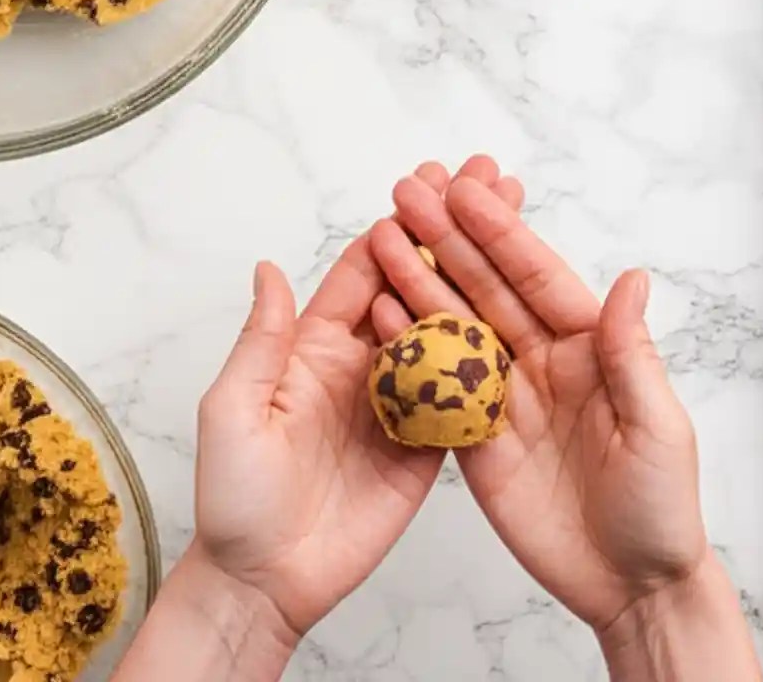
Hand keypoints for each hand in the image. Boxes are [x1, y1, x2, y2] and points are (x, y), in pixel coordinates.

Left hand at [192, 158, 525, 636]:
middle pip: (417, 288)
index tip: (436, 182)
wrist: (267, 580)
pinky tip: (527, 321)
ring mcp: (401, 406)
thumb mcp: (234, 410)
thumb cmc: (236, 499)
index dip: (400, 227)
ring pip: (448, 333)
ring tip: (522, 234)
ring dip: (483, 284)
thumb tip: (270, 269)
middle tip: (493, 185)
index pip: (366, 274)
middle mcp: (364, 368)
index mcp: (316, 350)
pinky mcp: (428, 449)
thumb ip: (262, 343)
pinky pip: (464, 399)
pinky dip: (492, 360)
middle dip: (455, 237)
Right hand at [368, 156, 758, 679]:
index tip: (465, 190)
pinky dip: (408, 350)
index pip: (538, 278)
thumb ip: (631, 356)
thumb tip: (631, 279)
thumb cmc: (660, 506)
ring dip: (419, 282)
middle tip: (407, 194)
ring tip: (383, 239)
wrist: (628, 583)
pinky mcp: (474, 440)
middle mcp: (543, 362)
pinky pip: (436, 389)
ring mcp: (504, 398)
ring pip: (455, 328)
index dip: (502, 233)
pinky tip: (382, 315)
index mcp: (590, 348)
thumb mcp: (656, 427)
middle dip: (448, 240)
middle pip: (487, 290)